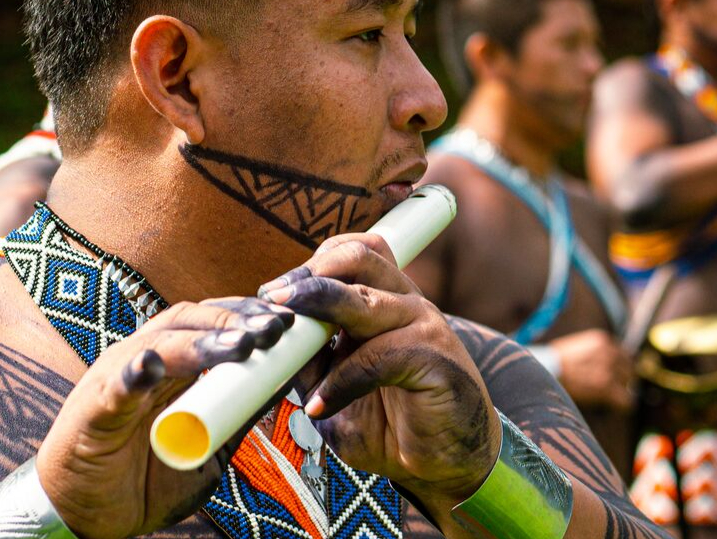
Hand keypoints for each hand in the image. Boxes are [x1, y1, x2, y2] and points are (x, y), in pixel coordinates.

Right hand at [35, 297, 294, 538]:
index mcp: (171, 363)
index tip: (291, 321)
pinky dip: (133, 374)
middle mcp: (143, 359)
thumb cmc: (143, 476)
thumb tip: (283, 385)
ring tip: (242, 345)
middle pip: (191, 321)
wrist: (87, 516)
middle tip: (277, 329)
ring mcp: (115, 380)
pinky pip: (115, 388)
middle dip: (237, 321)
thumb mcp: (208, 445)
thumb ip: (238, 416)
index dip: (251, 315)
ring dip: (203, 343)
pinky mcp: (91, 411)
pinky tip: (151, 365)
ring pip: (160, 345)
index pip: (213, 320)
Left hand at [259, 233, 499, 519]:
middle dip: (308, 276)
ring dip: (318, 309)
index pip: (351, 253)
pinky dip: (339, 382)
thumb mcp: (337, 389)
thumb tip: (275, 345)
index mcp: (386, 301)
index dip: (308, 266)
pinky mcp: (433, 359)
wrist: (447, 462)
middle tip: (273, 300)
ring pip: (364, 299)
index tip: (269, 297)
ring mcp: (423, 325)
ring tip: (285, 336)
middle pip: (358, 258)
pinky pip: (375, 357)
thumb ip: (312, 363)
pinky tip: (319, 407)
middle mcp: (406, 303)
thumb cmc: (394, 423)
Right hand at [548, 329, 634, 410]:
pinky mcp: (605, 387)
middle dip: (622, 380)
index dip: (619, 368)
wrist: (545, 368)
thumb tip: (600, 363)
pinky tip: (613, 407)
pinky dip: (622, 406)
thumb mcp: (577, 347)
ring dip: (620, 392)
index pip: (624, 355)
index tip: (614, 377)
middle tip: (613, 390)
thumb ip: (593, 352)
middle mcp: (610, 352)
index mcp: (603, 340)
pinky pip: (626, 401)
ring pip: (628, 385)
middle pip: (629, 369)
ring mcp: (609, 369)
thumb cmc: (554, 362)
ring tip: (610, 399)